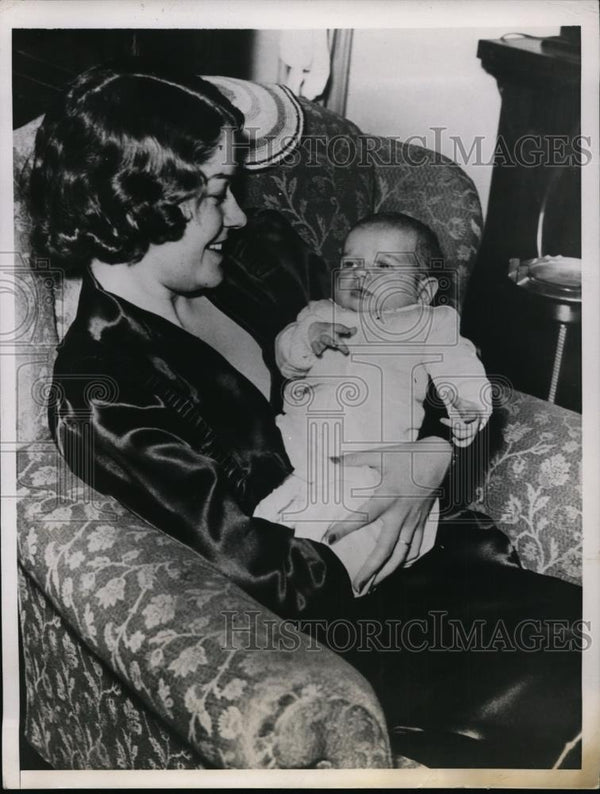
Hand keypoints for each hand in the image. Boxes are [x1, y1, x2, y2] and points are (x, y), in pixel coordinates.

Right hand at [307, 322, 355, 356]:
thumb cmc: (328, 331)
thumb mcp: (335, 329)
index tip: (348, 331)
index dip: (343, 329)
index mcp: (332, 328)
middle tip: (345, 346)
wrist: (312, 328)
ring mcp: (320, 337)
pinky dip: (316, 349)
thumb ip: (345, 331)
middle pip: (333, 336)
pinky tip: (319, 352)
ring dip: (329, 341)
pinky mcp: (314, 343)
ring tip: (334, 345)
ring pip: (325, 339)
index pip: (338, 327)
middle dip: (339, 340)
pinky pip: (315, 346)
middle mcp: (327, 332)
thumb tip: (355, 329)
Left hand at [322, 439, 451, 592]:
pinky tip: (397, 569)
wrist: (440, 457)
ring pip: (401, 554)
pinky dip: (406, 560)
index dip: (345, 528)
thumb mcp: (381, 454)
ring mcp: (413, 520)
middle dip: (370, 570)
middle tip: (356, 587)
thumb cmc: (409, 455)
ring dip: (387, 573)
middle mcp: (401, 513)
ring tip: (372, 587)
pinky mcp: (422, 521)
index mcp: (388, 496)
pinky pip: (415, 547)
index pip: (364, 516)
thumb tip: (330, 459)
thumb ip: (354, 459)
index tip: (329, 538)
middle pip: (385, 549)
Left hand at [440, 396, 490, 447]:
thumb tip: (447, 392)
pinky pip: (467, 443)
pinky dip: (460, 443)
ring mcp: (474, 431)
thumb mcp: (462, 402)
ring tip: (452, 426)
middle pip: (462, 428)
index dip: (450, 422)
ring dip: (456, 432)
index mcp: (474, 415)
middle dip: (452, 424)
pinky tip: (454, 439)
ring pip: (464, 436)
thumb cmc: (468, 406)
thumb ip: (454, 399)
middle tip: (444, 420)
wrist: (477, 411)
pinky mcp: (471, 436)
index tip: (441, 420)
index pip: (462, 420)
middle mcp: (475, 424)